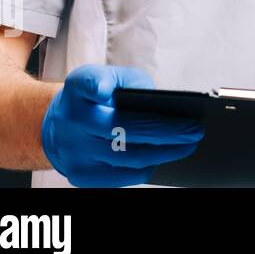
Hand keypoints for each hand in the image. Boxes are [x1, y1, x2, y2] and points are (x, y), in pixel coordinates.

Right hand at [40, 64, 203, 186]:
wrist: (60, 123)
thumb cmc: (99, 95)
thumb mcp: (113, 77)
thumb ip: (135, 85)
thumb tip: (169, 109)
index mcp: (79, 87)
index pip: (86, 84)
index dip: (95, 88)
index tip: (103, 91)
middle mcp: (71, 119)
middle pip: (120, 128)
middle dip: (164, 132)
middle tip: (195, 131)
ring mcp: (72, 150)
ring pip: (124, 158)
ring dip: (162, 154)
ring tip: (188, 147)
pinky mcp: (79, 174)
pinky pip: (119, 177)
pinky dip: (145, 169)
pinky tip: (163, 159)